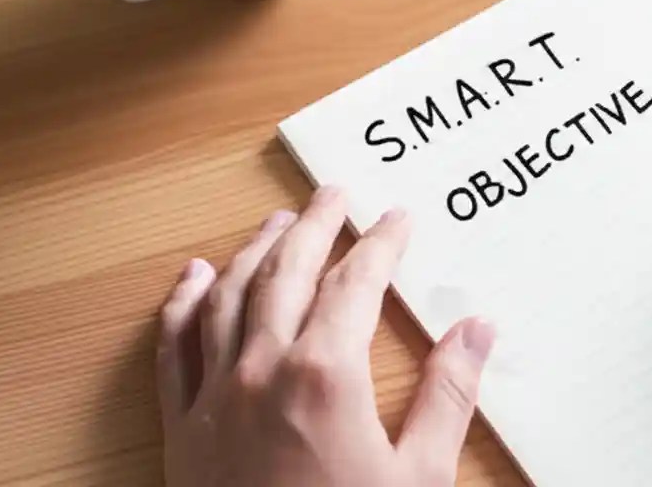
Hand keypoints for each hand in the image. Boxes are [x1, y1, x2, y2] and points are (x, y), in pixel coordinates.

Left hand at [156, 187, 494, 486]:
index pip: (356, 282)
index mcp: (324, 375)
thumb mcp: (420, 476)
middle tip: (336, 194)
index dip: (380, 244)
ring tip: (278, 222)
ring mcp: (213, 397)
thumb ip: (449, 396)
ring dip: (254, 250)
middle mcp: (260, 370)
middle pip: (287, 271)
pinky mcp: (181, 430)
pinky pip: (173, 348)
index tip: (398, 220)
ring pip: (227, 296)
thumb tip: (478, 331)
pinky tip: (192, 277)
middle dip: (315, 225)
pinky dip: (181, 305)